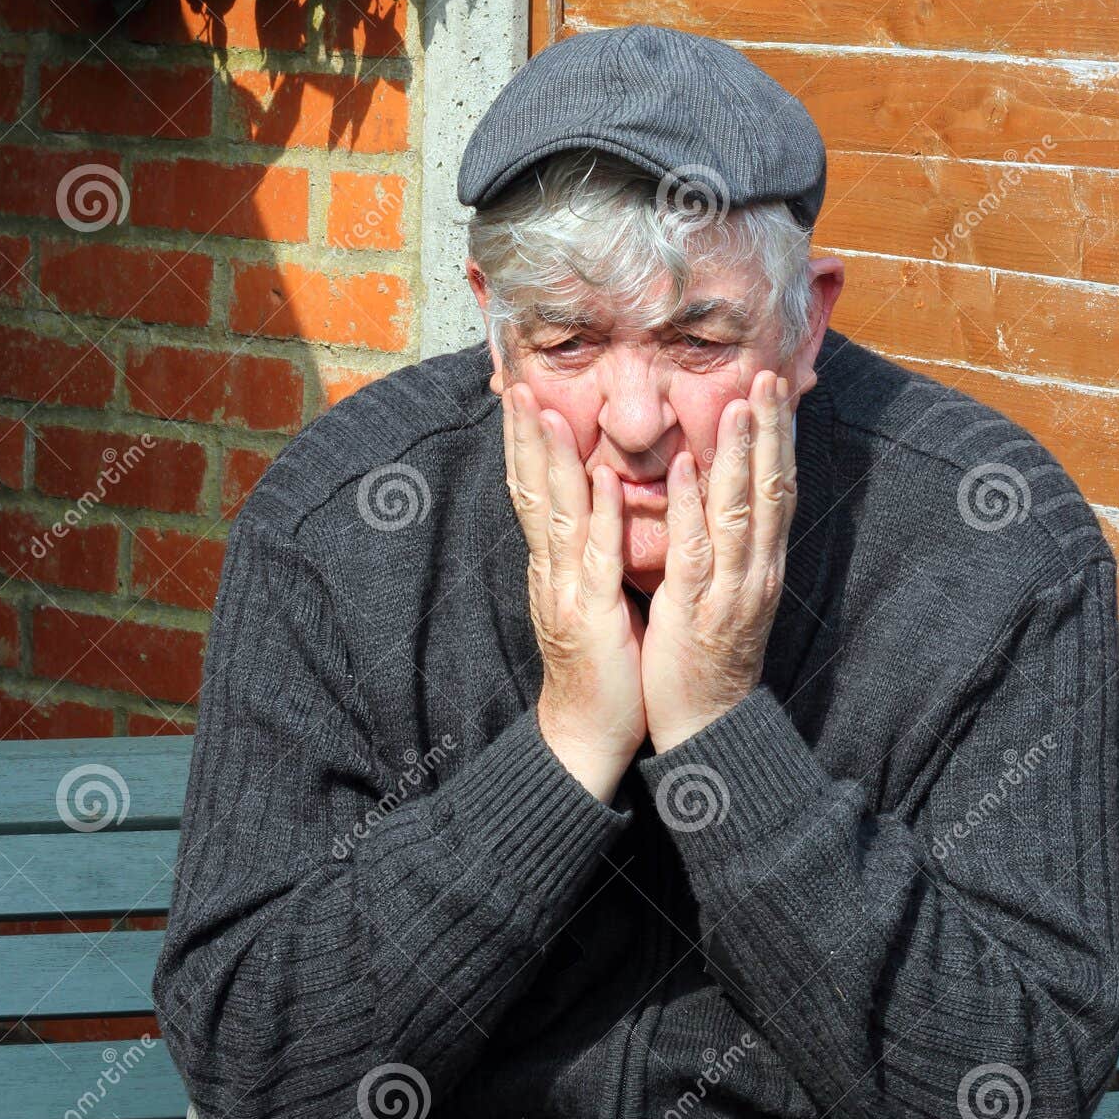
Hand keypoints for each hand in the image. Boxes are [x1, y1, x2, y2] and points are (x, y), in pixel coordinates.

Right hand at [502, 378, 647, 802]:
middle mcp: (550, 569)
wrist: (587, 733)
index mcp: (551, 564)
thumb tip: (592, 506)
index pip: (532, 491)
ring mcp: (567, 590)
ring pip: (557, 513)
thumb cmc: (599, 663)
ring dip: (552, 460)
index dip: (523, 444)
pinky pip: (596, 558)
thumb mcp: (587, 595)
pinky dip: (600, 516)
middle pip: (532, 491)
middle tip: (516, 385)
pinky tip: (603, 479)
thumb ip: (585, 551)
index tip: (521, 396)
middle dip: (524, 437)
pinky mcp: (593, 615)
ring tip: (547, 411)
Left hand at [641, 371, 797, 753]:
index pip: (780, 488)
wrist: (707, 725)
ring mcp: (731, 589)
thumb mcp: (732, 591)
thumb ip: (734, 544)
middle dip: (770, 431)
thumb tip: (733, 496)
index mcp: (763, 563)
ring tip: (737, 403)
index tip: (777, 390)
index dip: (780, 438)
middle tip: (770, 377)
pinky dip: (692, 504)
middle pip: (772, 488)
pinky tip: (686, 465)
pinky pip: (696, 549)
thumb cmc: (710, 654)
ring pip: (740, 511)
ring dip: (739, 454)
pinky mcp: (695, 609)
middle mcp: (757, 570)